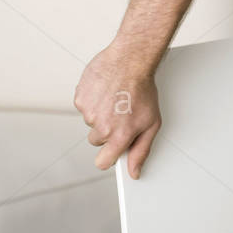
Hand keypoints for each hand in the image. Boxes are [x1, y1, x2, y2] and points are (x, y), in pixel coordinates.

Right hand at [74, 43, 161, 179]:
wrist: (131, 60)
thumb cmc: (143, 90)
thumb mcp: (152, 123)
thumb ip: (141, 150)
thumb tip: (134, 172)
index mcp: (119, 135)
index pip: (103, 162)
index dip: (107, 157)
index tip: (111, 150)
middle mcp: (102, 126)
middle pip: (96, 140)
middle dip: (106, 131)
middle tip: (120, 114)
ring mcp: (89, 112)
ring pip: (90, 122)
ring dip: (100, 113)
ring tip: (115, 99)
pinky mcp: (80, 98)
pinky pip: (83, 106)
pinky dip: (92, 100)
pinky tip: (105, 91)